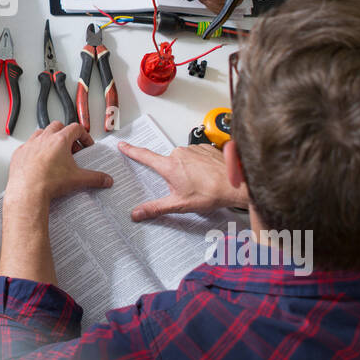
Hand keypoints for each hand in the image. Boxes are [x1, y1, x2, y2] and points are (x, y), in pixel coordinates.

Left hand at [5, 122, 112, 216]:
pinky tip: (38, 161)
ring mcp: (30, 144)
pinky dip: (35, 149)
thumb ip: (95, 178)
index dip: (84, 136)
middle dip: (66, 134)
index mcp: (60, 140)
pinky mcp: (19, 153)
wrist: (27, 192)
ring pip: (41, 132)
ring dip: (49, 138)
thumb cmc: (48, 182)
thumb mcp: (77, 179)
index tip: (86, 145)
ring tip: (54, 152)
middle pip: (58, 126)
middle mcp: (44, 139)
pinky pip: (28, 145)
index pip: (76, 128)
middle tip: (71, 148)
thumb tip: (105, 179)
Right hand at [118, 142, 248, 220]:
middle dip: (173, 175)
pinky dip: (199, 165)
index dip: (131, 151)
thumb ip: (156, 208)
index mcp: (169, 166)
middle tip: (186, 188)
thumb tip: (137, 213)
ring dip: (187, 170)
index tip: (123, 145)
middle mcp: (179, 153)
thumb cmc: (211, 192)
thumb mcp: (179, 204)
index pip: (144, 156)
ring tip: (200, 184)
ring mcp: (193, 149)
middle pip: (168, 164)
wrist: (235, 183)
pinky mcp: (205, 148)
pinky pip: (196, 156)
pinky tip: (207, 176)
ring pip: (183, 160)